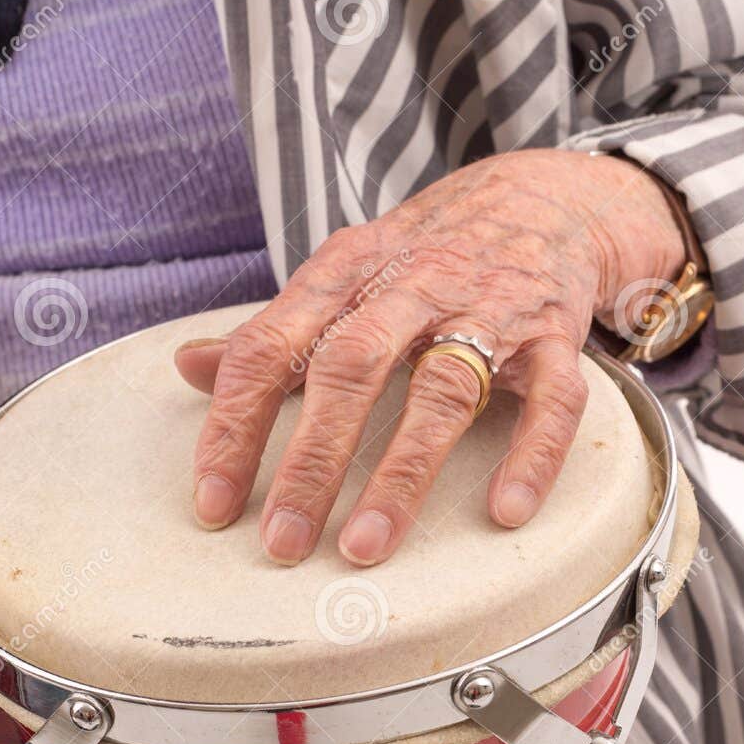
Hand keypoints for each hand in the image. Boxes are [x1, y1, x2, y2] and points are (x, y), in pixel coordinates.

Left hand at [174, 147, 684, 566]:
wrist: (544, 196)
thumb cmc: (430, 250)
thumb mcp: (345, 270)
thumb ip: (276, 327)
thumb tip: (188, 368)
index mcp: (349, 270)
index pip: (273, 345)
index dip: (235, 424)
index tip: (213, 501)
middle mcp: (415, 286)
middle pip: (351, 368)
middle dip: (311, 460)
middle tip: (281, 540)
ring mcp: (490, 310)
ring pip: (443, 392)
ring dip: (401, 475)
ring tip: (364, 547)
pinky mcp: (556, 338)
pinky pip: (551, 400)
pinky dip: (531, 456)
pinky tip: (504, 511)